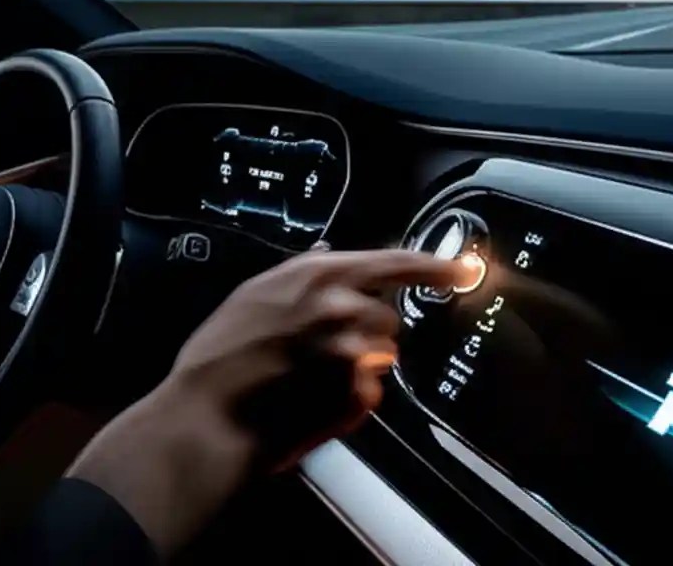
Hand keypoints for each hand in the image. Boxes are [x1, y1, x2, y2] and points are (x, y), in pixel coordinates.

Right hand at [66, 247, 462, 556]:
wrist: (208, 416)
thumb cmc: (220, 357)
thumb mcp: (253, 294)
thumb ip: (300, 273)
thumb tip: (328, 256)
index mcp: (320, 276)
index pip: (397, 263)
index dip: (435, 266)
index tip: (464, 269)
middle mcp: (344, 308)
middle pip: (389, 317)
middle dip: (366, 332)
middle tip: (321, 349)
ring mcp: (355, 352)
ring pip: (382, 356)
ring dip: (358, 365)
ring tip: (308, 377)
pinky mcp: (357, 394)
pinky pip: (370, 393)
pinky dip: (348, 398)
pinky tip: (309, 399)